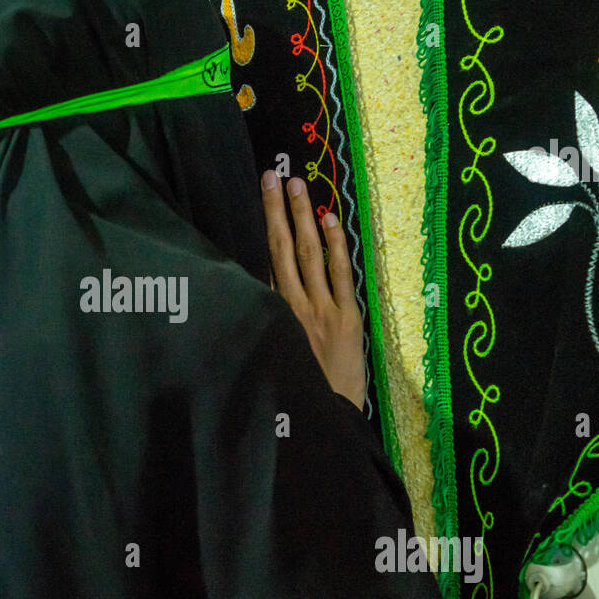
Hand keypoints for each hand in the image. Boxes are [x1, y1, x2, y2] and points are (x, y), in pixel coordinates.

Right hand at [260, 170, 366, 409]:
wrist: (321, 421)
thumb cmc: (293, 393)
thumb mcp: (269, 356)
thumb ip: (263, 322)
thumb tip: (253, 290)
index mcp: (270, 316)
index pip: (264, 260)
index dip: (263, 224)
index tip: (261, 194)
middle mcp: (291, 307)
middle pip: (282, 249)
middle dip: (277, 211)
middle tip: (275, 176)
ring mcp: (320, 310)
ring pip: (309, 255)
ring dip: (303, 219)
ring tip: (298, 186)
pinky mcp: (346, 319)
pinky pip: (340, 275)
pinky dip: (336, 246)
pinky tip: (330, 220)